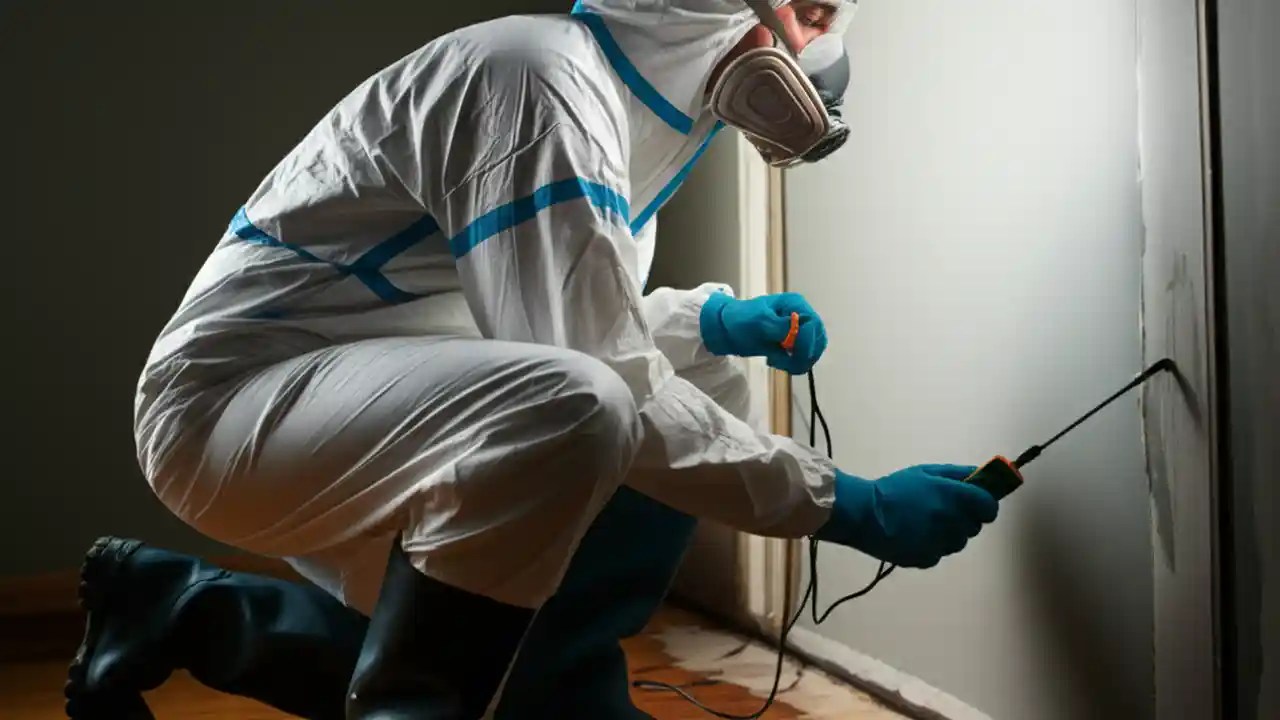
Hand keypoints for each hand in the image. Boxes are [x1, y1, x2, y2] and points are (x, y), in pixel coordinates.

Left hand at [699, 292, 827, 373]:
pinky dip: (793, 364)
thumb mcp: (759, 320)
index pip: (814, 324)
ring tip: (777, 362)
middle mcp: (801, 316)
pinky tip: (776, 362)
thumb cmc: (741, 319)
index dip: (807, 340)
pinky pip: (803, 358)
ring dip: (799, 361)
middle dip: (804, 354)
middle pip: (818, 339)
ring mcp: (799, 331)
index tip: (791, 352)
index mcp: (796, 304)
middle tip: (786, 362)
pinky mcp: (793, 345)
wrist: (727, 330)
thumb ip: (780, 326)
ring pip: (813, 351)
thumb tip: (796, 331)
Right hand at [814, 465, 998, 567]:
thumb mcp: (925, 472)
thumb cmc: (895, 488)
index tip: (975, 503)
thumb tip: (981, 475)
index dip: (985, 505)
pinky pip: (940, 552)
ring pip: (958, 542)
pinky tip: (914, 535)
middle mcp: (953, 522)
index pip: (989, 507)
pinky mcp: (927, 559)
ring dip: (949, 533)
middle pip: (974, 526)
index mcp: (955, 497)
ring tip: (925, 523)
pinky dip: (932, 545)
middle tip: (942, 510)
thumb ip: (957, 473)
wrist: (863, 514)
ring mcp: (941, 543)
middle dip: (964, 518)